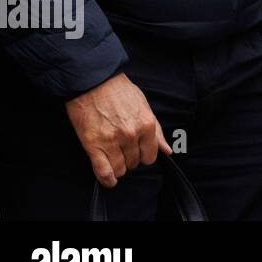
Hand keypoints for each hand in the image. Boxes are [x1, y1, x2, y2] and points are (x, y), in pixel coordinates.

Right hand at [65, 72, 171, 187]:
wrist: (93, 82)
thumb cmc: (119, 92)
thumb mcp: (144, 106)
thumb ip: (156, 131)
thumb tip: (167, 150)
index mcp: (146, 124)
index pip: (151, 155)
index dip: (145, 156)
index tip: (139, 152)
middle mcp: (131, 135)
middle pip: (135, 162)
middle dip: (131, 159)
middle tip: (123, 149)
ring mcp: (112, 141)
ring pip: (120, 169)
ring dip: (118, 167)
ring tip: (114, 157)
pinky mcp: (93, 145)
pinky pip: (103, 171)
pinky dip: (107, 179)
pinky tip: (109, 178)